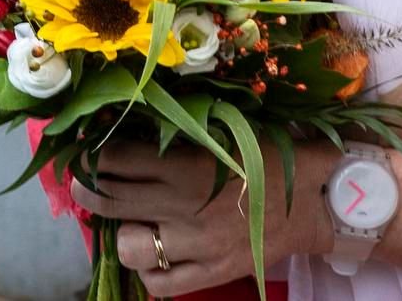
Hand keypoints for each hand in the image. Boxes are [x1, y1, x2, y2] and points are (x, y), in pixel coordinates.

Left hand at [72, 141, 335, 295]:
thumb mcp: (225, 130)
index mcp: (185, 165)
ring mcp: (196, 245)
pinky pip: (160, 284)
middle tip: (86, 182)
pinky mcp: (211, 273)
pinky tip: (154, 253)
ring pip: (127, 246)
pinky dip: (148, 271)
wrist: (315, 201)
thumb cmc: (269, 157)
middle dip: (88, 188)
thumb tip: (130, 117)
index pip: (114, 160)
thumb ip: (179, 129)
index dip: (94, 154)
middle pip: (108, 199)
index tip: (91, 150)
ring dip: (119, 232)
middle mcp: (183, 207)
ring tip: (125, 220)